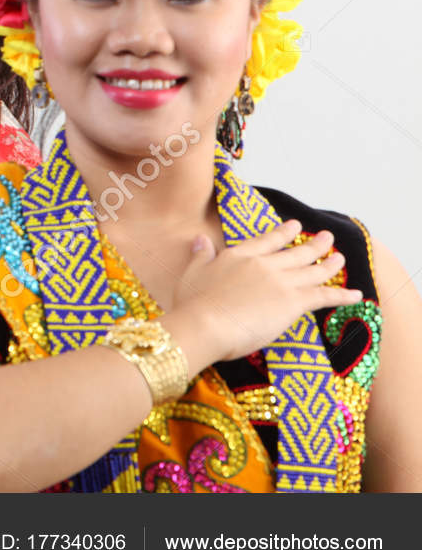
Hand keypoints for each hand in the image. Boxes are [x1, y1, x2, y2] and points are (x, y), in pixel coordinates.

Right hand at [167, 220, 363, 364]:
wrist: (204, 323)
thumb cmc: (193, 302)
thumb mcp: (192, 272)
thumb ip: (201, 255)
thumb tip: (200, 239)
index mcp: (239, 255)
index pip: (267, 240)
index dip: (283, 232)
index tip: (295, 225)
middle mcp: (264, 264)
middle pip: (296, 252)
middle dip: (314, 244)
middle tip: (327, 238)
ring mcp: (280, 281)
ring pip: (313, 270)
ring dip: (330, 264)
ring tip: (340, 258)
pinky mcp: (293, 302)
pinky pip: (324, 296)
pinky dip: (342, 295)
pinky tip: (356, 295)